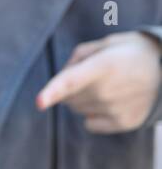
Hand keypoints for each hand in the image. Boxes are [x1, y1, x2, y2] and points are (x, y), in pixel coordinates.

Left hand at [36, 31, 161, 132]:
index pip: (71, 81)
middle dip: (70, 88)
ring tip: (105, 87)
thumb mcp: (104, 44)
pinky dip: (92, 115)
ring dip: (82, 100)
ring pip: (77, 110)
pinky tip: (109, 102)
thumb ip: (77, 58)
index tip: (39, 102)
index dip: (52, 91)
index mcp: (102, 66)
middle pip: (68, 98)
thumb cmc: (128, 53)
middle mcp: (108, 91)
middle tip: (92, 77)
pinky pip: (90, 124)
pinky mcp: (124, 123)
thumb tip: (63, 78)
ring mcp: (116, 109)